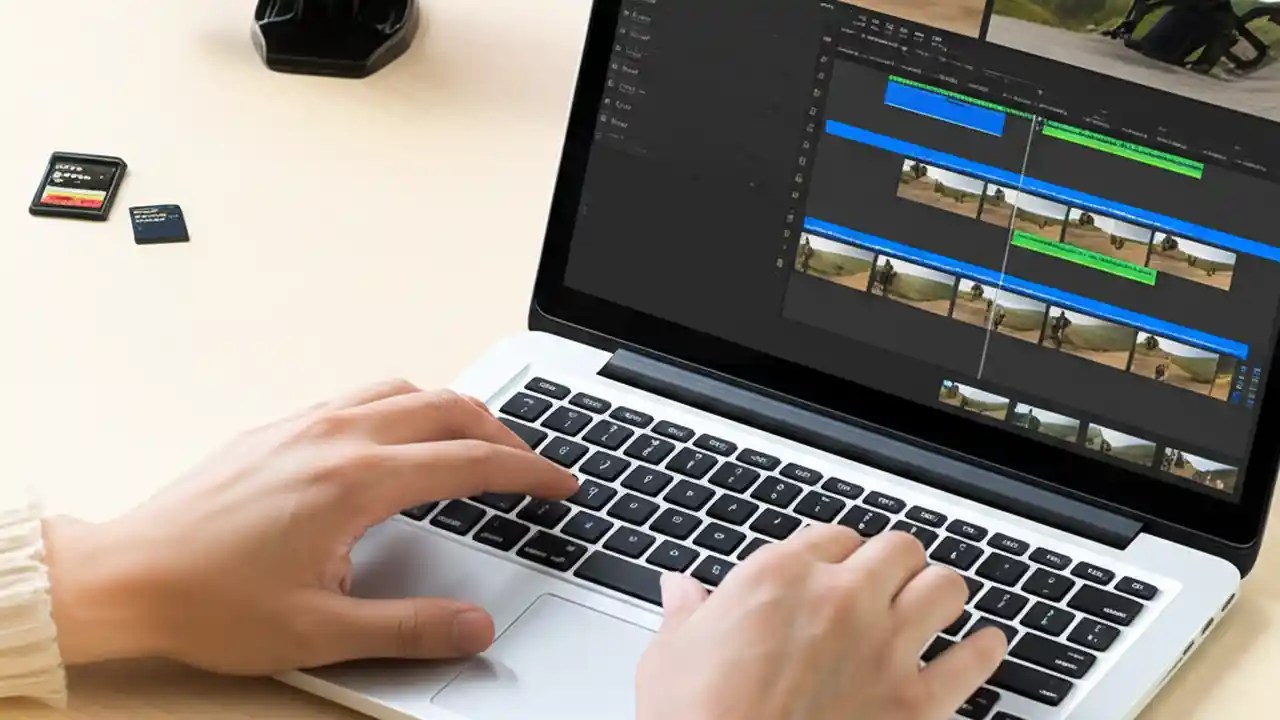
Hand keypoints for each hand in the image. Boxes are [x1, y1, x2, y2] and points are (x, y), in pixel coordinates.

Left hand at [42, 380, 577, 673]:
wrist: (126, 576)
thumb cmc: (210, 603)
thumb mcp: (320, 632)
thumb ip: (411, 628)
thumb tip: (477, 627)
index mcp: (355, 481)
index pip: (470, 462)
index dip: (529, 472)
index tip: (560, 482)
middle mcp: (335, 437)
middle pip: (448, 408)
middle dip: (504, 431)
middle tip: (530, 466)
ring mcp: (305, 423)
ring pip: (405, 390)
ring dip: (455, 410)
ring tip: (479, 442)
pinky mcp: (280, 427)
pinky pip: (363, 395)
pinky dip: (407, 406)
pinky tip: (402, 438)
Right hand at [637, 525, 1006, 719]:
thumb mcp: (671, 657)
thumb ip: (686, 615)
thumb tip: (678, 590)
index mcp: (780, 579)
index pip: (832, 536)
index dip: (838, 553)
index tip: (837, 568)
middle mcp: (840, 600)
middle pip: (898, 549)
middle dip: (896, 564)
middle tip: (891, 581)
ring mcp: (884, 647)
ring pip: (945, 587)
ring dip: (941, 594)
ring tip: (937, 604)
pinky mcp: (917, 702)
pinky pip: (975, 659)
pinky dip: (984, 650)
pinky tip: (984, 646)